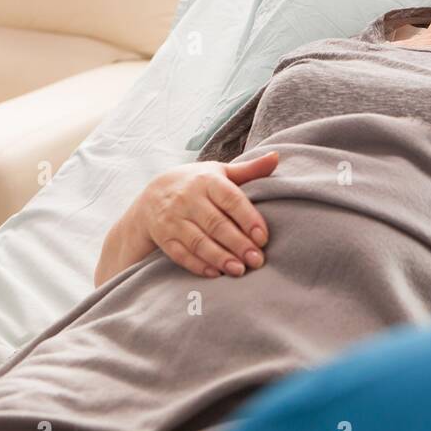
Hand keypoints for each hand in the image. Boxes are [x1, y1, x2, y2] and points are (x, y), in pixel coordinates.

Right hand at [137, 151, 279, 277]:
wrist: (154, 193)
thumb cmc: (198, 183)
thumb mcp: (221, 172)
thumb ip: (250, 169)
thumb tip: (276, 157)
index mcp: (207, 180)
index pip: (231, 199)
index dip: (248, 219)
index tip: (263, 238)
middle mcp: (188, 198)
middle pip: (216, 224)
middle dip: (238, 244)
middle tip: (257, 260)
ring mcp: (173, 219)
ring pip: (198, 241)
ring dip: (220, 258)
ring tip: (239, 270)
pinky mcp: (163, 236)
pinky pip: (180, 254)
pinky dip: (198, 265)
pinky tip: (216, 273)